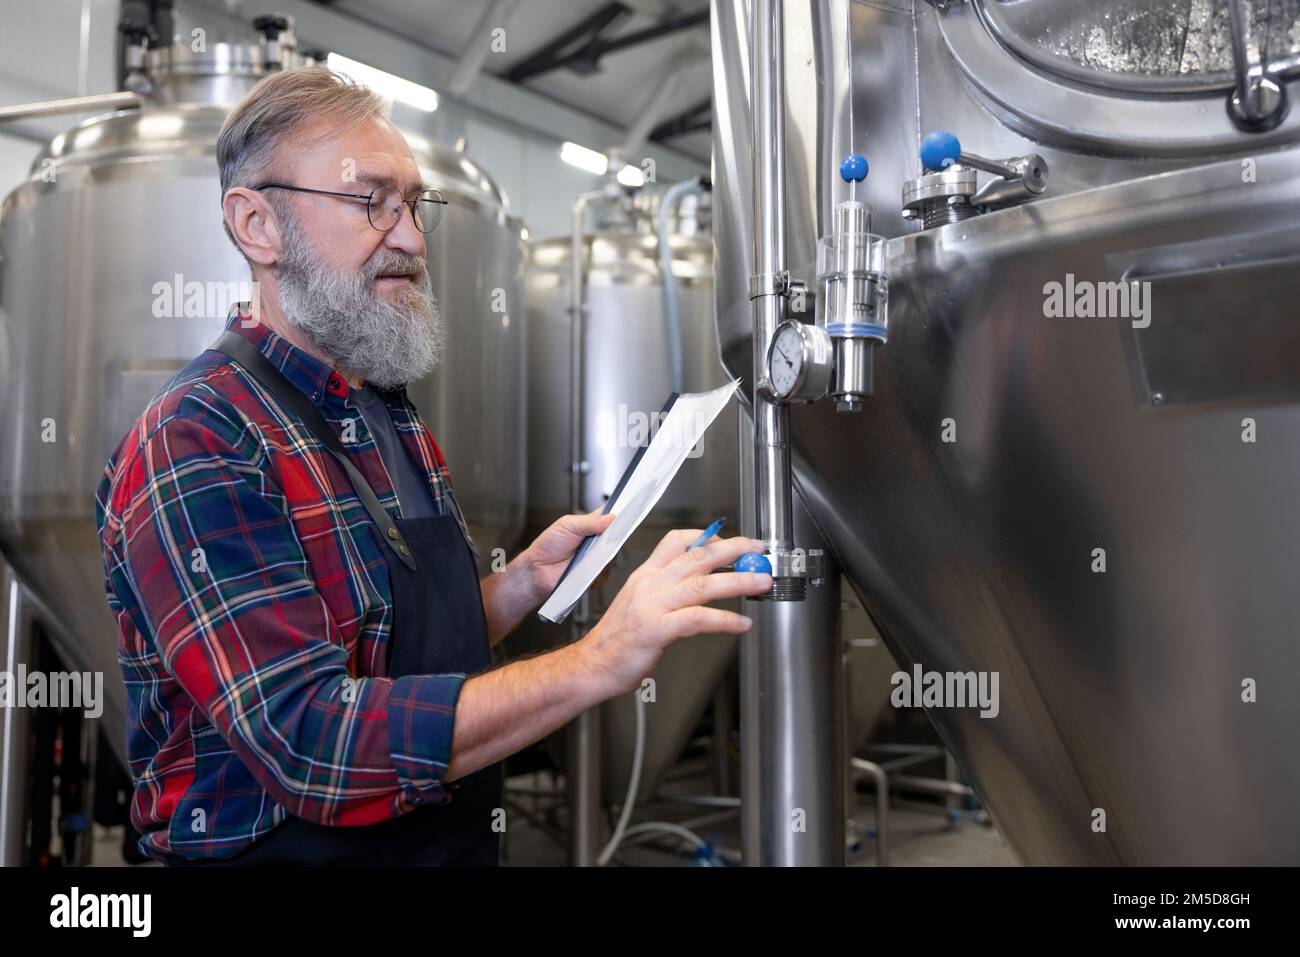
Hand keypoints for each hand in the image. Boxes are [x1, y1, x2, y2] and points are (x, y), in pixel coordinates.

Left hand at [520, 507, 616, 605]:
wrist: (537, 570)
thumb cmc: (547, 546)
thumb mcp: (567, 525)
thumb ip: (590, 521)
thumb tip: (611, 517)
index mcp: (591, 525)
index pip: (611, 519)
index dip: (618, 517)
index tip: (621, 518)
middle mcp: (596, 542)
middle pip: (616, 537)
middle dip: (613, 537)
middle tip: (603, 536)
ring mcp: (597, 559)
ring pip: (612, 556)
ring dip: (603, 554)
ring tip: (587, 554)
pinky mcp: (596, 575)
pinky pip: (604, 573)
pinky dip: (597, 570)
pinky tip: (585, 567)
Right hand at [577, 531, 771, 696]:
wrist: (592, 664)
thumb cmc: (617, 640)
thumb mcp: (639, 602)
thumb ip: (666, 589)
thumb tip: (701, 581)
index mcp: (646, 574)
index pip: (677, 540)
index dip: (707, 535)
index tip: (731, 540)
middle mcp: (651, 584)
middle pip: (697, 556)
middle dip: (733, 549)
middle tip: (757, 549)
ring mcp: (653, 605)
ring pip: (703, 584)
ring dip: (738, 581)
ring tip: (761, 582)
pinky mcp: (657, 629)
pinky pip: (697, 618)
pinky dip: (724, 620)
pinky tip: (741, 624)